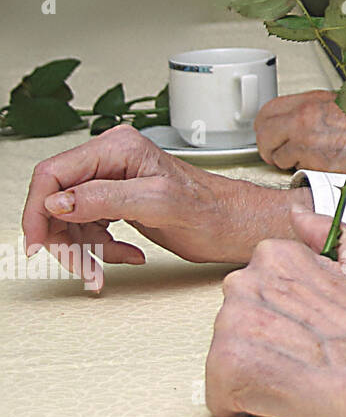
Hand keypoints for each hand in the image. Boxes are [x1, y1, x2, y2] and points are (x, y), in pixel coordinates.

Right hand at [21, 124, 313, 290]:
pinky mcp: (119, 202)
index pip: (52, 174)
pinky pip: (89, 228)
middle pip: (56, 199)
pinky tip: (127, 255)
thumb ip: (105, 198)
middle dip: (63, 238)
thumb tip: (57, 201)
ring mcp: (114, 181)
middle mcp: (112, 159)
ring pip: (70, 219)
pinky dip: (99, 249)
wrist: (236, 224)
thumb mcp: (158, 204)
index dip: (39, 211)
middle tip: (82, 266)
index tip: (40, 245)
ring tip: (105, 268)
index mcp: (118, 148)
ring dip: (83, 250)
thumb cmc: (212, 211)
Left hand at [205, 214, 345, 416]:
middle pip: (236, 323)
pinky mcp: (226, 366)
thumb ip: (330, 232)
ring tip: (299, 374)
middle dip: (264, 344)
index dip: (284, 319)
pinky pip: (220, 395)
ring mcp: (232, 324)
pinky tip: (283, 395)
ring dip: (257, 373)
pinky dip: (247, 406)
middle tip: (306, 355)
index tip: (308, 331)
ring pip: (226, 357)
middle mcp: (245, 283)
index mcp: (275, 257)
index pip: (254, 291)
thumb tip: (298, 216)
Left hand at [256, 90, 345, 174]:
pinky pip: (295, 169)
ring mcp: (306, 141)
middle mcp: (303, 118)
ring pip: (276, 155)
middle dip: (267, 145)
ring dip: (285, 160)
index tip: (269, 132)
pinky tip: (315, 165)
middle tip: (274, 150)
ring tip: (300, 159)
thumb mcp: (340, 103)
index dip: (265, 125)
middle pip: (264, 133)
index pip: (268, 110)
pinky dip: (301, 170)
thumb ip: (314, 109)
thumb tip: (297, 118)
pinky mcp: (314, 163)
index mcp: (310, 101)